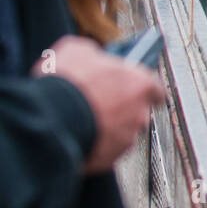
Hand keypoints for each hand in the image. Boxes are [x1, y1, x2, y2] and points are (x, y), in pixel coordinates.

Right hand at [35, 36, 165, 173]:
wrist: (50, 117)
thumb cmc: (67, 81)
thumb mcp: (76, 50)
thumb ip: (94, 54)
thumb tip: (93, 55)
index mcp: (140, 84)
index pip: (155, 88)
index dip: (142, 87)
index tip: (132, 87)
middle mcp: (140, 113)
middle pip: (137, 111)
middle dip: (121, 108)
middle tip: (97, 102)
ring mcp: (127, 137)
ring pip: (122, 131)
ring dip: (108, 126)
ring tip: (83, 119)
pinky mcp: (112, 157)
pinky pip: (107, 148)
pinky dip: (96, 143)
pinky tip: (78, 134)